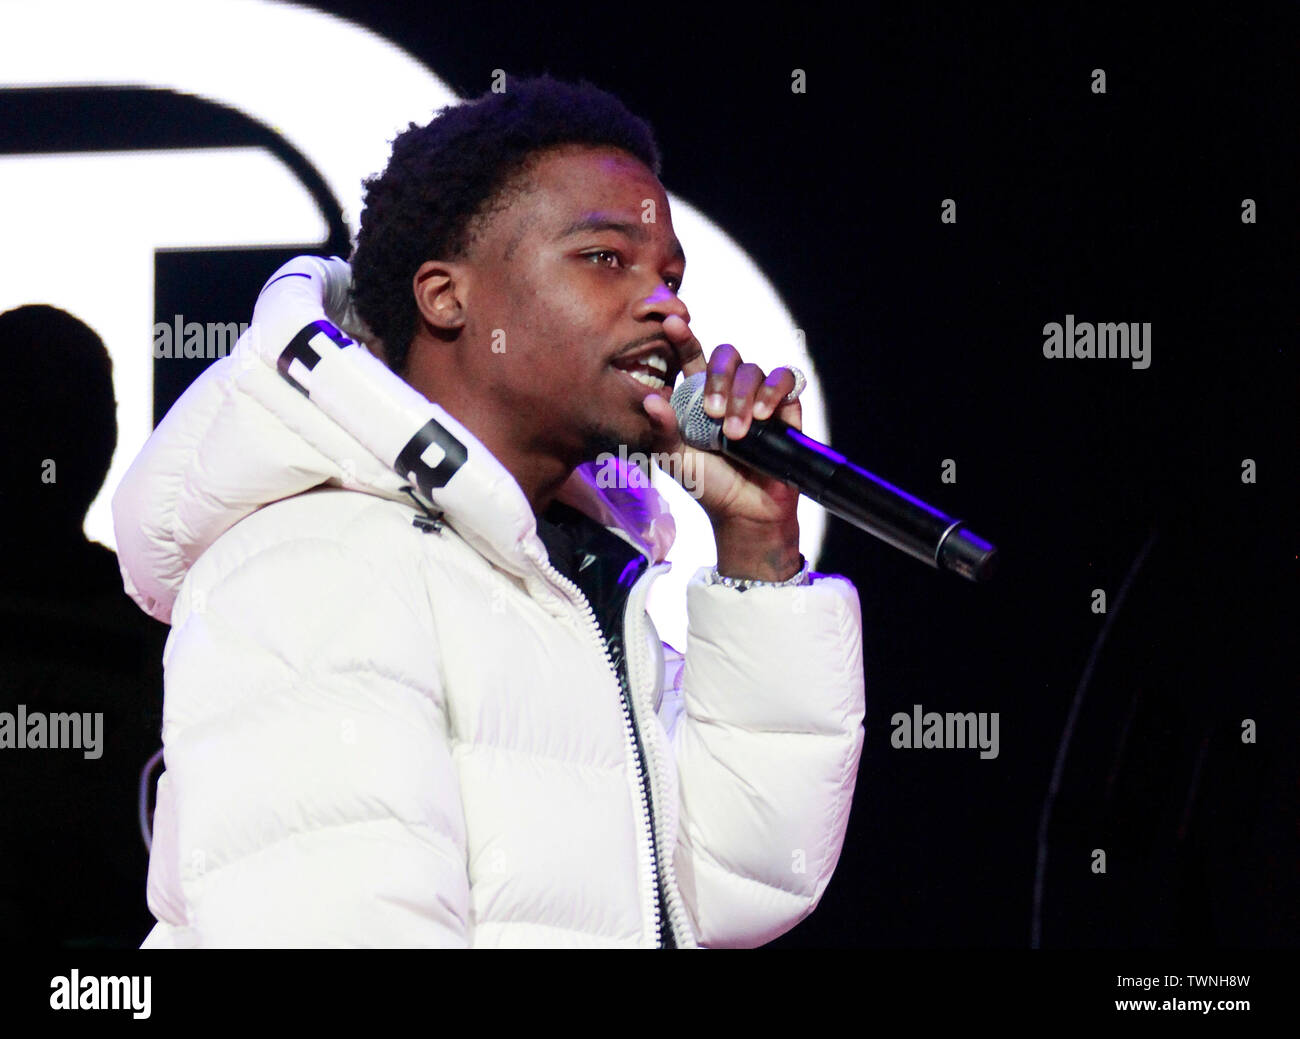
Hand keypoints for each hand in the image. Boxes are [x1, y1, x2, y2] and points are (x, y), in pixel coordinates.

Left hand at [640, 315, 804, 578]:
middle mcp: (730, 390)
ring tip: (736, 432)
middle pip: (727, 355)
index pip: (691, 356)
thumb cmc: (707, 484)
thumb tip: (650, 398)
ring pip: (754, 370)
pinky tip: (764, 416)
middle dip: (719, 376)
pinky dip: (774, 393)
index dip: (683, 337)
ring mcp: (758, 397)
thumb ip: (662, 429)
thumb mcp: (676, 459)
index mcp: (698, 395)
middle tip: (713, 412)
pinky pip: (785, 381)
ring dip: (744, 397)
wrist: (744, 512)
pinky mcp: (786, 408)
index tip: (672, 323)